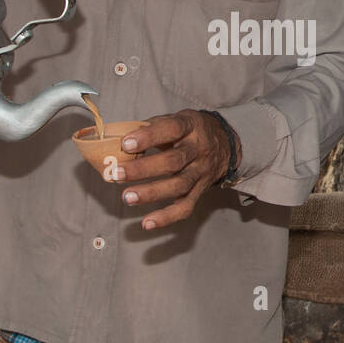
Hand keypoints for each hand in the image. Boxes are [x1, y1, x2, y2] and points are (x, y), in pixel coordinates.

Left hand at [111, 110, 233, 229]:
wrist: (226, 144)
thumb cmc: (190, 130)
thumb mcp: (177, 118)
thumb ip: (151, 127)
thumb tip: (117, 138)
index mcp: (191, 126)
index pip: (172, 129)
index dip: (149, 137)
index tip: (126, 144)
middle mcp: (199, 150)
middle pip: (173, 161)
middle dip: (143, 169)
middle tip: (117, 174)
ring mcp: (201, 172)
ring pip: (178, 185)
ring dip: (151, 193)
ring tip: (127, 197)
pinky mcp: (200, 191)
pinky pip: (186, 207)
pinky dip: (167, 217)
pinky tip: (147, 223)